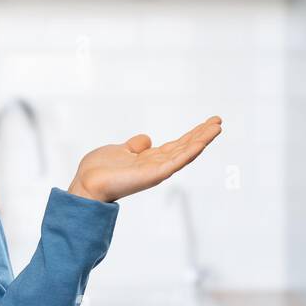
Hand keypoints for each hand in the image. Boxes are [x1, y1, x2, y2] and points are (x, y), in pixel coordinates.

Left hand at [67, 116, 222, 202]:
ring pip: (185, 153)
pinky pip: (175, 162)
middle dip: (202, 135)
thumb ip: (134, 146)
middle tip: (219, 121)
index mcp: (149, 159)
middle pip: (185, 148)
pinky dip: (189, 153)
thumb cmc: (98, 171)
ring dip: (202, 140)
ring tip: (217, 127)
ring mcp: (156, 171)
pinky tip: (201, 142)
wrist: (87, 184)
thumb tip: (146, 139)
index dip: (192, 134)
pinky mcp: (153, 175)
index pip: (177, 145)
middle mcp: (156, 165)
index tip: (208, 122)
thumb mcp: (119, 151)